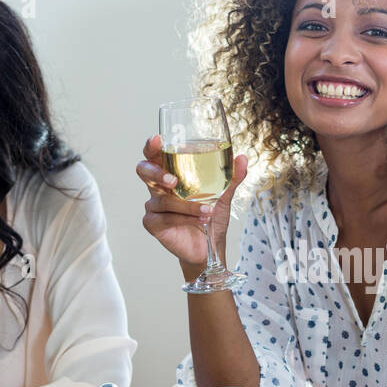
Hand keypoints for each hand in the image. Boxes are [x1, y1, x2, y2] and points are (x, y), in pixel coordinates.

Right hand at [137, 134, 247, 276]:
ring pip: (163, 200)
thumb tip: (243, 158)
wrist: (210, 247)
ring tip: (208, 210)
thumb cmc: (211, 216)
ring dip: (187, 205)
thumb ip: (232, 177)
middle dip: (156, 172)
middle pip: (144, 171)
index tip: (159, 139)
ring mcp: (153, 206)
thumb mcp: (224, 195)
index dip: (152, 146)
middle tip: (173, 180)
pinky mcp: (153, 224)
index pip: (155, 156)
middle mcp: (158, 188)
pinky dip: (184, 218)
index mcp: (170, 174)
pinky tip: (200, 220)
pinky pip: (165, 218)